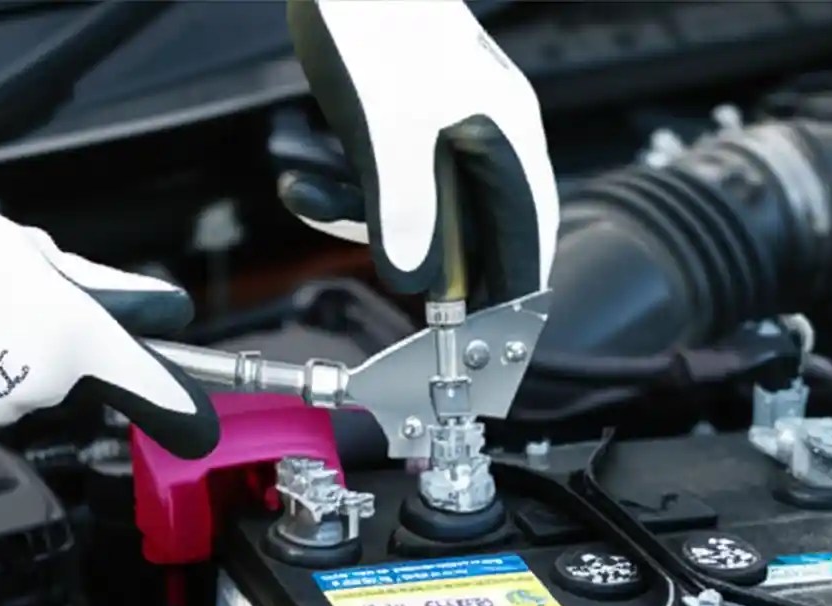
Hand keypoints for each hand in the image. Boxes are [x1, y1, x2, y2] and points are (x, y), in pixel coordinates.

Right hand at [0, 176, 217, 458]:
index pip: (142, 379)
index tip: (197, 426)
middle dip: (42, 343)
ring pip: (8, 390)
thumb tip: (139, 303)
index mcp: (71, 335)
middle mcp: (36, 383)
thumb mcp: (30, 249)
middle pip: (60, 374)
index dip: (175, 404)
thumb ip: (91, 285)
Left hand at [278, 0, 558, 307]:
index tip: (492, 346)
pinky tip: (305, 180)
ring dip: (367, 218)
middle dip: (426, 263)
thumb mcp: (387, 124)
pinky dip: (349, 187)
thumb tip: (411, 278)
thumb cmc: (377, 14)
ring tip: (313, 196)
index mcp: (506, 135)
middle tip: (397, 299)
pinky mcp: (405, 117)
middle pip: (472, 230)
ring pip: (420, 206)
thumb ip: (401, 208)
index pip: (526, 240)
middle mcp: (486, 134)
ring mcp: (444, 125)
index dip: (511, 298)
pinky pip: (387, 176)